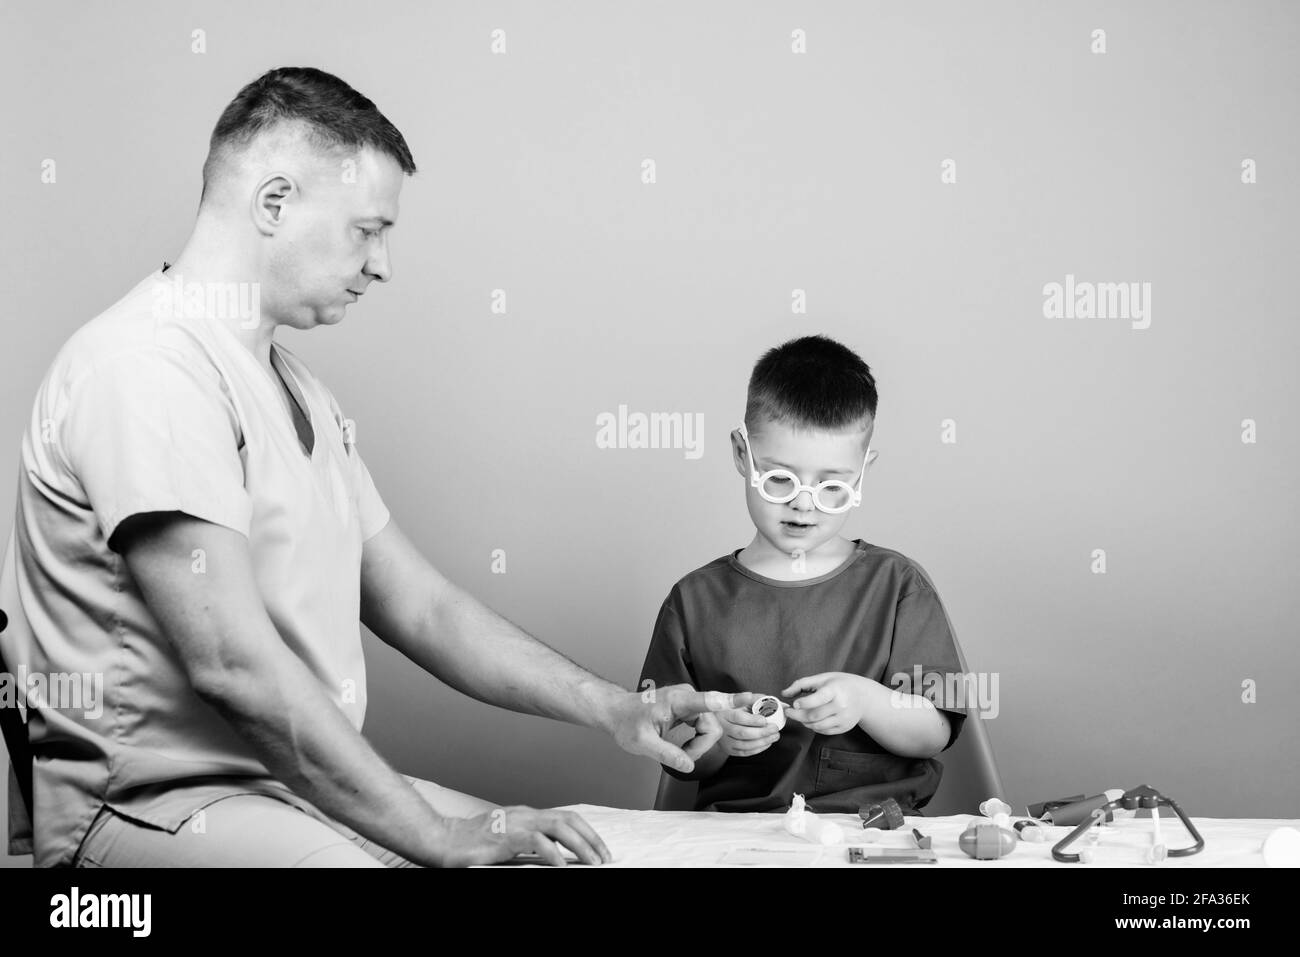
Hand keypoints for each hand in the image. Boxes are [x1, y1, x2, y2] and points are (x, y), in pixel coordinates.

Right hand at [436, 806, 611, 866]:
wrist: (444, 841)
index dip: (586, 832)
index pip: (565, 817)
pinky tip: (563, 867)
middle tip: (604, 857)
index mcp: (526, 815)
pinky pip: (537, 842)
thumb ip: (528, 845)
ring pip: (559, 827)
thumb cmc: (472, 845)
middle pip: (568, 819)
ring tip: (593, 862)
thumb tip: (553, 857)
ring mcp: (516, 823)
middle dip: (591, 838)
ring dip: (580, 845)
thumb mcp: (507, 842)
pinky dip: (555, 854)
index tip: (599, 850)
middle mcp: (525, 814)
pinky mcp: (507, 836)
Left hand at [605, 684, 757, 772]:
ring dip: (698, 744)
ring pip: (710, 728)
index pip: (707, 700)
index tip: (749, 697)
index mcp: (676, 700)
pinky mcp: (691, 707)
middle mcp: (687, 696)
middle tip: (681, 757)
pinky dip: (697, 740)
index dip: (729, 701)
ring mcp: (691, 701)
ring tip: (678, 751)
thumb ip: (667, 754)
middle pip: (711, 726)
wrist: (619, 712)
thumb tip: (689, 766)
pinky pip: (705, 726)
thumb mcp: (642, 743)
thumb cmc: (627, 723)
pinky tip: (685, 745)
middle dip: (700, 746)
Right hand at [713, 699, 781, 756]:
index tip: (765, 719)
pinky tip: (767, 743)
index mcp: (724, 713)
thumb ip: (756, 699)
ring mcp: (725, 741)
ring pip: (744, 745)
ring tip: (775, 736)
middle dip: (761, 732)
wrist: (712, 720)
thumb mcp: (739, 699)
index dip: (753, 720)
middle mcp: (723, 728)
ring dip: (762, 741)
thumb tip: (778, 702)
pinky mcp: (729, 749)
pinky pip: (744, 752)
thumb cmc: (729, 708)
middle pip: (742, 733)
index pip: (738, 718)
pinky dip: (758, 749)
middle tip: (775, 728)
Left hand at [783, 672, 872, 735]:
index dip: (803, 703)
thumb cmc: (840, 684)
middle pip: (814, 716)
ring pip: (817, 726)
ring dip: (804, 722)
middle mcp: (841, 706)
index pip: (817, 699)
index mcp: (836, 690)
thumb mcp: (822, 678)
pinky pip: (824, 731)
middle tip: (789, 712)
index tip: (794, 704)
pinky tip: (810, 720)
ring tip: (799, 716)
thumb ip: (801, 684)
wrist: (863, 696)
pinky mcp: (844, 727)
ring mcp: (843, 718)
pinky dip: (814, 727)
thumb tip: (784, 693)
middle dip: (797, 716)